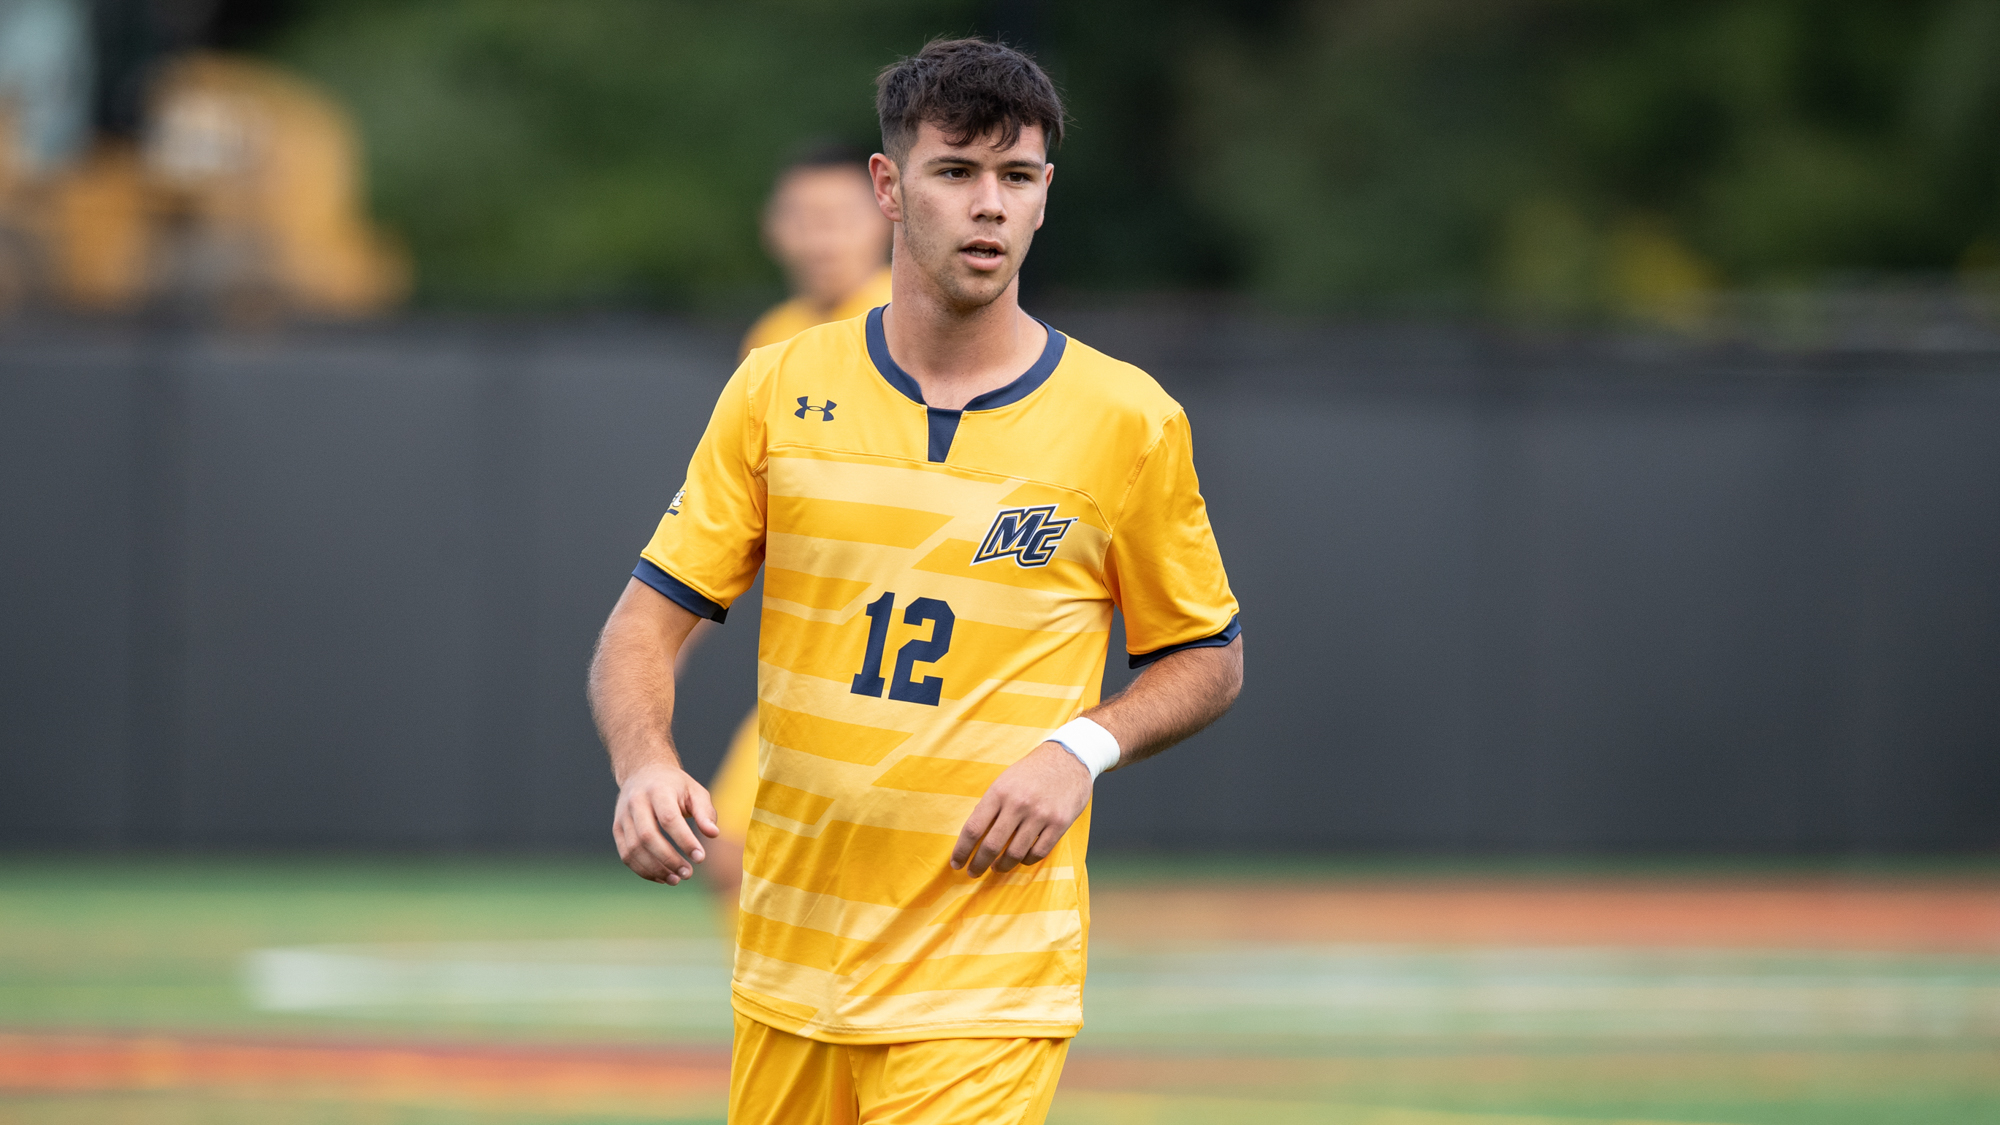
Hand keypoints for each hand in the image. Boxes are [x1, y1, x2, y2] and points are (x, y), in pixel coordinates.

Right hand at [612, 762, 719, 884]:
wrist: (643, 772)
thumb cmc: (675, 786)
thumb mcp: (695, 791)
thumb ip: (705, 812)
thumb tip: (713, 834)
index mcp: (658, 790)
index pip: (669, 819)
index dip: (684, 841)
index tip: (700, 857)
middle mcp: (636, 802)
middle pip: (647, 836)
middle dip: (668, 859)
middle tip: (688, 873)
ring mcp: (623, 816)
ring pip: (633, 849)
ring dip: (655, 869)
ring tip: (676, 879)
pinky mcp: (617, 829)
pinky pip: (626, 855)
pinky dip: (643, 870)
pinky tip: (662, 877)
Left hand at [951, 742, 1091, 877]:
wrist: (1068, 758)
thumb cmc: (1031, 772)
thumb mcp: (1005, 781)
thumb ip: (990, 806)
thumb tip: (973, 835)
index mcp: (999, 792)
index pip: (973, 828)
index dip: (962, 850)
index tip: (956, 863)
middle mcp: (1018, 804)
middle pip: (991, 845)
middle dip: (978, 864)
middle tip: (973, 873)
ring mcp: (1040, 815)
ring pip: (1015, 853)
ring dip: (1002, 866)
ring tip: (997, 867)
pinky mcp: (1059, 823)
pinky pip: (1038, 852)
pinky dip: (1026, 861)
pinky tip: (1021, 859)